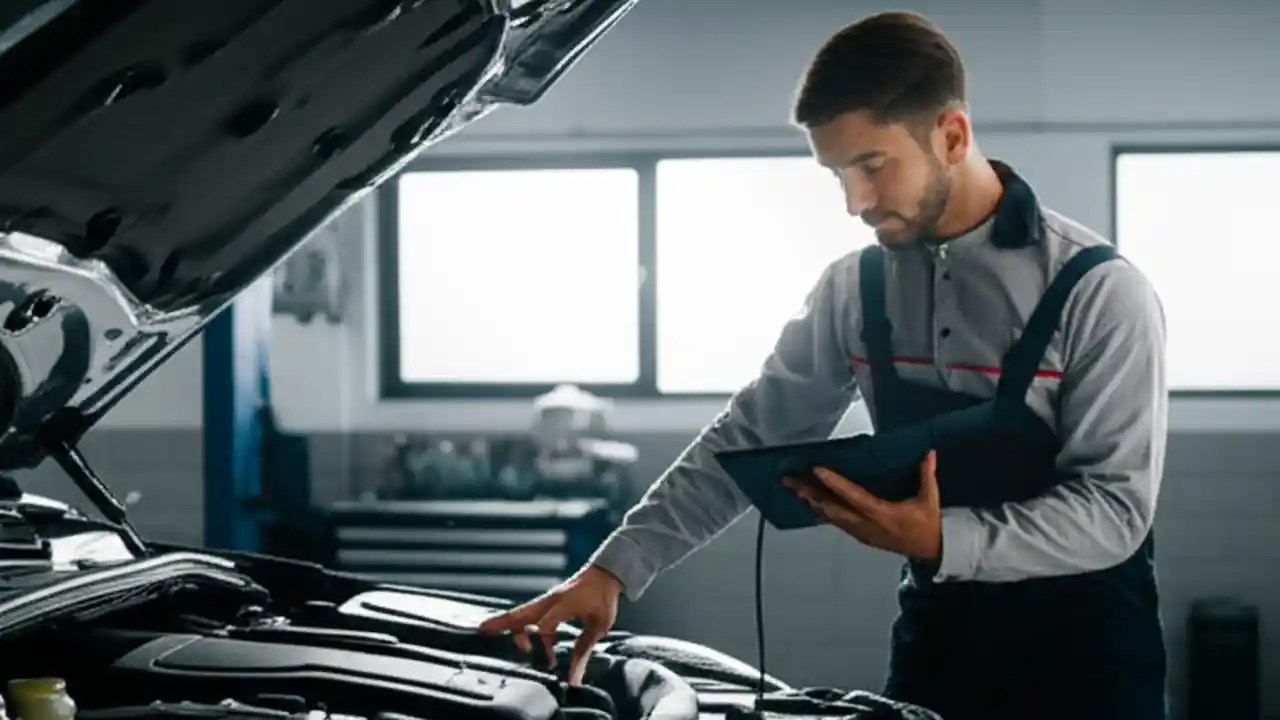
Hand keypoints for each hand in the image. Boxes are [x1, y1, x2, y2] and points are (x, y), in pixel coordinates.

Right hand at [477, 564, 622, 684]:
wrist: (605, 574)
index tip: (536, 654)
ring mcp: (547, 600)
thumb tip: (574, 679)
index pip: (545, 622)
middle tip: (482, 630)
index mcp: (564, 604)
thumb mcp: (598, 626)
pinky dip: (525, 629)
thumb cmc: (603, 598)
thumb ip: (584, 651)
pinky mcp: (548, 602)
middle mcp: (550, 601)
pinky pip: (531, 616)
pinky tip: (531, 645)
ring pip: (522, 615)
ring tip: (516, 650)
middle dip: (501, 623)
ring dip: (514, 630)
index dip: (539, 638)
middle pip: (520, 614)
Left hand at [783, 450, 940, 560]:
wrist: (929, 550)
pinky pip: (837, 522)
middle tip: (792, 481)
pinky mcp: (859, 535)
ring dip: (812, 502)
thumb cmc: (927, 523)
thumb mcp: (929, 499)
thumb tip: (928, 452)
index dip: (835, 484)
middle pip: (833, 508)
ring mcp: (861, 532)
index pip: (854, 496)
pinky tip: (810, 502)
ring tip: (795, 488)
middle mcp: (867, 524)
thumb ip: (927, 475)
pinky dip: (821, 511)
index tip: (817, 470)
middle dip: (811, 494)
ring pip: (831, 516)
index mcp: (883, 514)